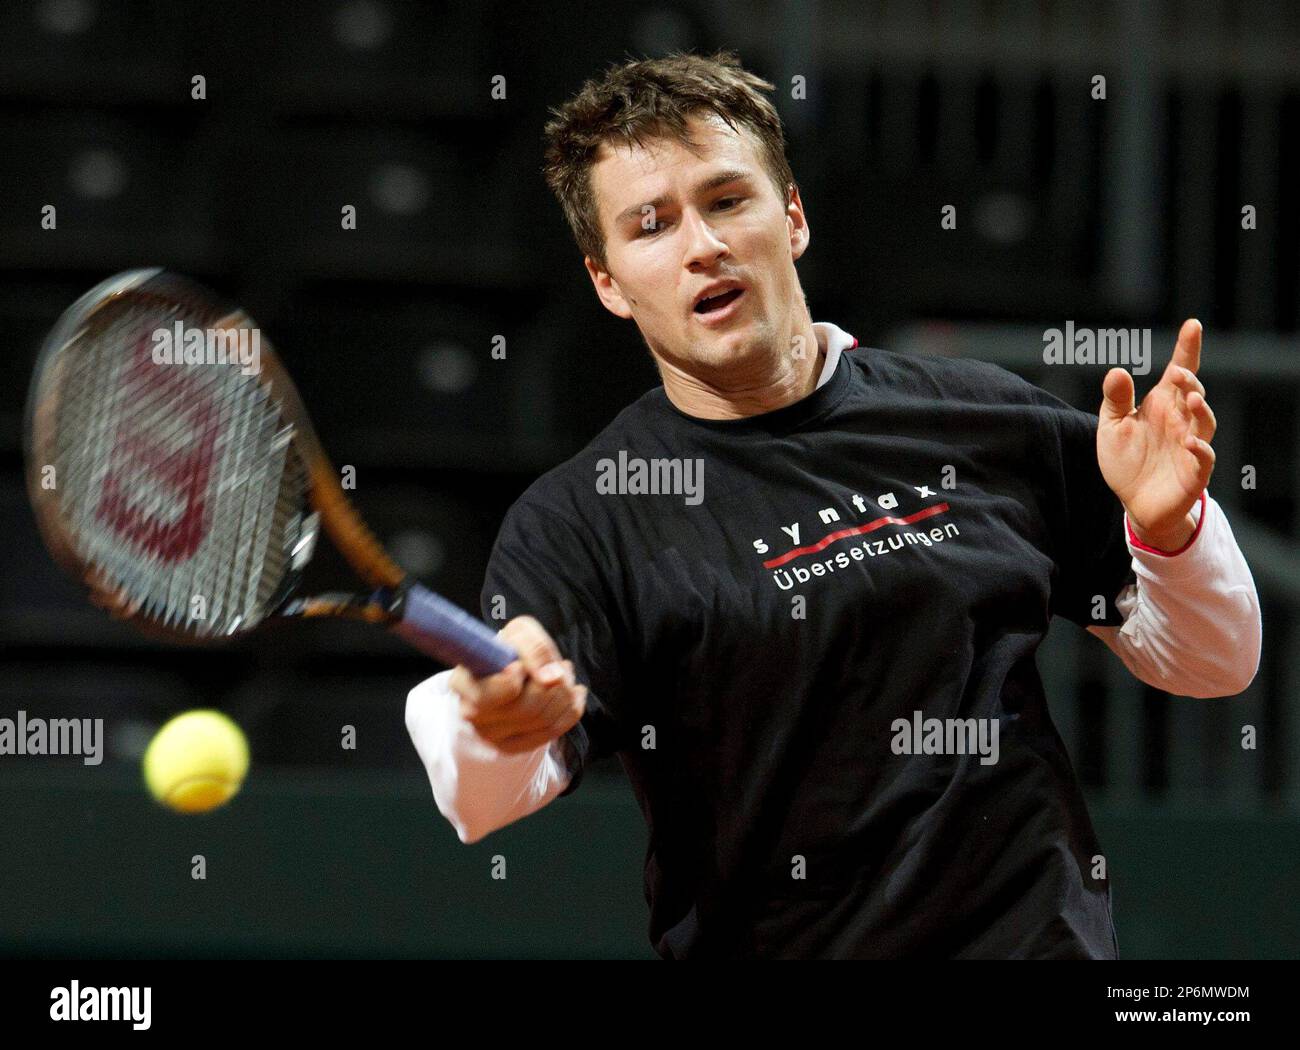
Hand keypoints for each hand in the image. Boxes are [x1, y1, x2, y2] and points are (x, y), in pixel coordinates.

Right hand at [448, 615, 586, 754]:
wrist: (502, 673)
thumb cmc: (508, 650)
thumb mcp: (518, 633)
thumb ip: (533, 646)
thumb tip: (552, 677)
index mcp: (464, 684)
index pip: (499, 689)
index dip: (523, 673)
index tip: (526, 664)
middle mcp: (473, 715)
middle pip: (528, 707)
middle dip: (555, 683)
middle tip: (561, 665)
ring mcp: (491, 736)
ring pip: (543, 721)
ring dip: (565, 694)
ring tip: (565, 676)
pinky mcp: (512, 747)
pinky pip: (553, 732)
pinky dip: (571, 710)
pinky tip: (573, 694)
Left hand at [1097, 318, 1215, 550]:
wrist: (1135, 502)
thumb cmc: (1126, 461)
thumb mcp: (1112, 427)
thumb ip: (1115, 400)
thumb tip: (1117, 370)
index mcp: (1162, 404)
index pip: (1179, 371)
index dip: (1187, 349)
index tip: (1193, 325)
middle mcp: (1180, 420)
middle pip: (1193, 393)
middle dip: (1190, 382)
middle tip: (1179, 374)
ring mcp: (1190, 444)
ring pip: (1204, 422)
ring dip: (1200, 409)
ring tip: (1190, 399)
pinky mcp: (1194, 472)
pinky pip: (1204, 458)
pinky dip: (1200, 448)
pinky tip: (1190, 441)